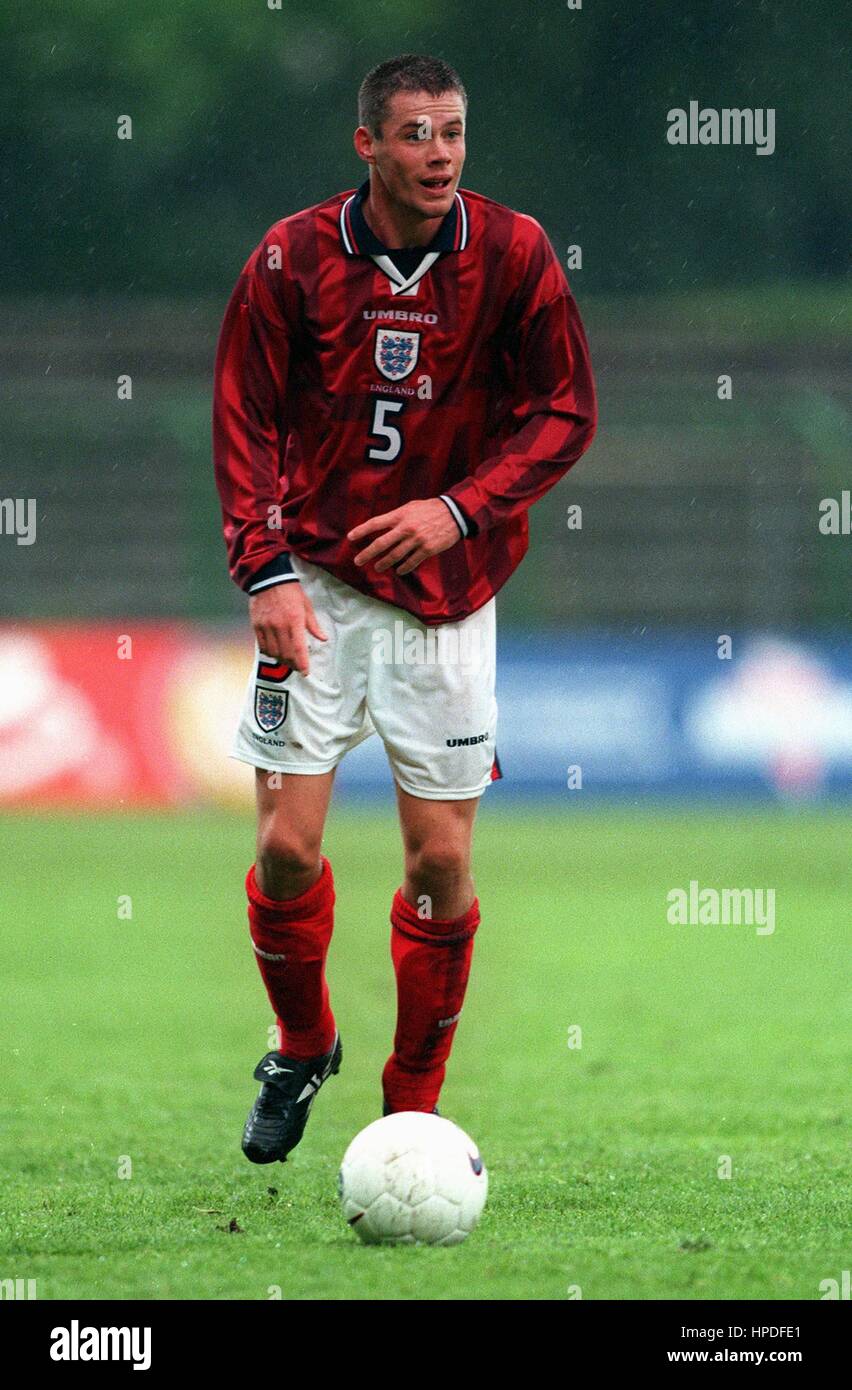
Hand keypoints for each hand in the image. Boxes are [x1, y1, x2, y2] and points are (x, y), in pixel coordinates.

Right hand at [248, 581, 326, 675]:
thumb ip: (313, 625)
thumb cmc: (291, 592)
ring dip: (281, 660)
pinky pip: (262, 645)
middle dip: (293, 664)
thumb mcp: (306, 605)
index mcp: (295, 620)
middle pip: (285, 653)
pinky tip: (274, 652)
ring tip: (287, 661)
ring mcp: (266, 626)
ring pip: (273, 652)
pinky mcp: (256, 625)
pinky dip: (269, 652)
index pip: (298, 648)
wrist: (269, 578)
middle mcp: (279, 625)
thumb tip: (323, 638)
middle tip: (297, 667)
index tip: (305, 672)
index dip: (302, 663)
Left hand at [347, 499, 461, 575]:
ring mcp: (416, 540)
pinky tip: (398, 571)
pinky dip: (404, 568)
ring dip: (384, 563)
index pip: (376, 523)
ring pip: (395, 555)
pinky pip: (412, 562)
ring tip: (377, 567)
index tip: (350, 538)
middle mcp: (406, 528)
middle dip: (367, 553)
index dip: (361, 530)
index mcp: (400, 515)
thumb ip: (397, 516)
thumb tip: (383, 526)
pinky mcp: (427, 549)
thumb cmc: (431, 509)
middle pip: (381, 543)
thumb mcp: (411, 507)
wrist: (454, 513)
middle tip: (357, 561)